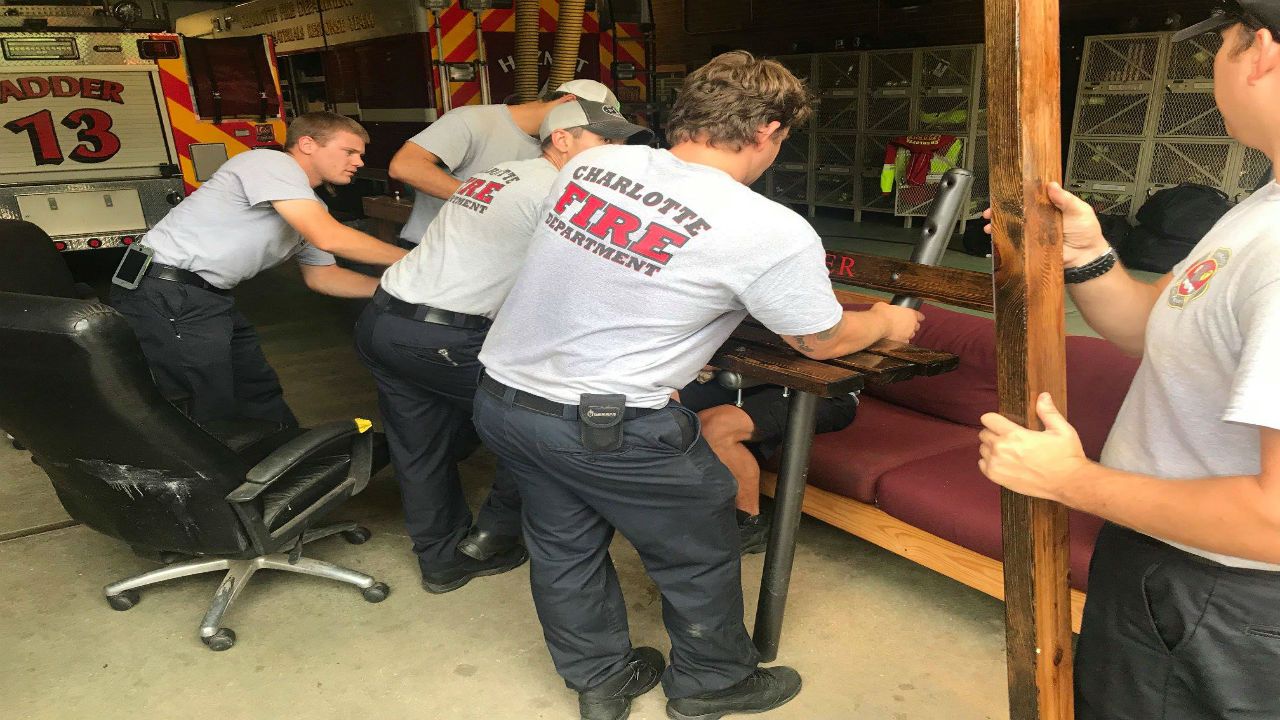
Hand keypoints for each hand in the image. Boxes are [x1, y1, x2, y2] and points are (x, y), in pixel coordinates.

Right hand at [872, 302, 923, 342]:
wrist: (878, 325)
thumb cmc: (882, 313)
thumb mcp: (885, 305)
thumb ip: (890, 308)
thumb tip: (885, 309)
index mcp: (911, 314)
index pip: (920, 316)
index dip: (919, 317)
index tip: (919, 318)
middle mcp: (912, 325)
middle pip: (917, 326)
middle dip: (913, 326)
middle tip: (907, 324)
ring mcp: (908, 334)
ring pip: (912, 335)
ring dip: (908, 333)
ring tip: (902, 332)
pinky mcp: (902, 342)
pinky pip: (905, 342)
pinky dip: (902, 341)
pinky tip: (898, 339)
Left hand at [978, 392, 1089, 501]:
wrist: (1068, 483)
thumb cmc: (1066, 456)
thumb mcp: (1061, 430)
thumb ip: (1048, 412)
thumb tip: (1042, 396)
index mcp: (1015, 435)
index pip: (988, 419)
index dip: (994, 418)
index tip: (1000, 422)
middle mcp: (1002, 449)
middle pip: (983, 434)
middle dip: (993, 433)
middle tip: (1008, 437)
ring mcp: (998, 465)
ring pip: (982, 449)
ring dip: (991, 448)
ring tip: (1007, 450)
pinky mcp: (998, 478)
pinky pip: (982, 465)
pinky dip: (989, 462)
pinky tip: (1004, 462)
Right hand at [981, 182, 1108, 268]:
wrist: (1086, 257)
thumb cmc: (1087, 232)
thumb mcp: (1080, 210)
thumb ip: (1066, 199)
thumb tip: (1052, 185)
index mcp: (1050, 207)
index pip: (1031, 198)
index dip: (1018, 194)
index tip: (1006, 192)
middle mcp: (1039, 219)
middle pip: (1017, 212)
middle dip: (1001, 210)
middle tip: (991, 210)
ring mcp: (1034, 233)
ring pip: (1014, 226)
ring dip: (1000, 225)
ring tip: (990, 225)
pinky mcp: (1032, 246)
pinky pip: (1017, 243)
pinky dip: (1006, 241)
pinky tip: (997, 238)